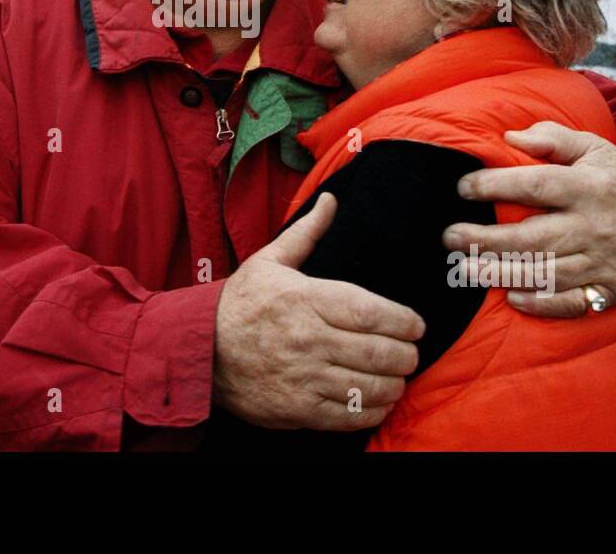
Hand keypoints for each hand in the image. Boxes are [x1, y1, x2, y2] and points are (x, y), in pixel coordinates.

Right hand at [213, 192, 425, 429]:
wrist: (199, 350)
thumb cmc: (240, 303)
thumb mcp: (269, 260)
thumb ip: (307, 232)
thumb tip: (331, 199)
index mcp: (305, 299)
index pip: (369, 312)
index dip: (402, 321)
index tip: (417, 325)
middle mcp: (308, 339)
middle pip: (377, 353)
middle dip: (406, 355)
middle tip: (412, 353)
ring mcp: (303, 378)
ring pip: (369, 387)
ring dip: (394, 384)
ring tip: (399, 376)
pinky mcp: (297, 410)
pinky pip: (348, 416)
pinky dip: (373, 411)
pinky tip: (379, 401)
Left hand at [442, 121, 615, 317]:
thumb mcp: (594, 148)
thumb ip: (552, 140)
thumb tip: (509, 138)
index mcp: (588, 187)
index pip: (535, 186)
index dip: (496, 186)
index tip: (462, 188)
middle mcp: (594, 226)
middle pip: (533, 236)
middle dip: (487, 239)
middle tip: (450, 237)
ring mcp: (603, 262)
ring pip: (547, 272)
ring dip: (503, 273)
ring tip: (466, 270)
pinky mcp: (612, 290)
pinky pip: (574, 303)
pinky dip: (544, 304)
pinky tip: (513, 298)